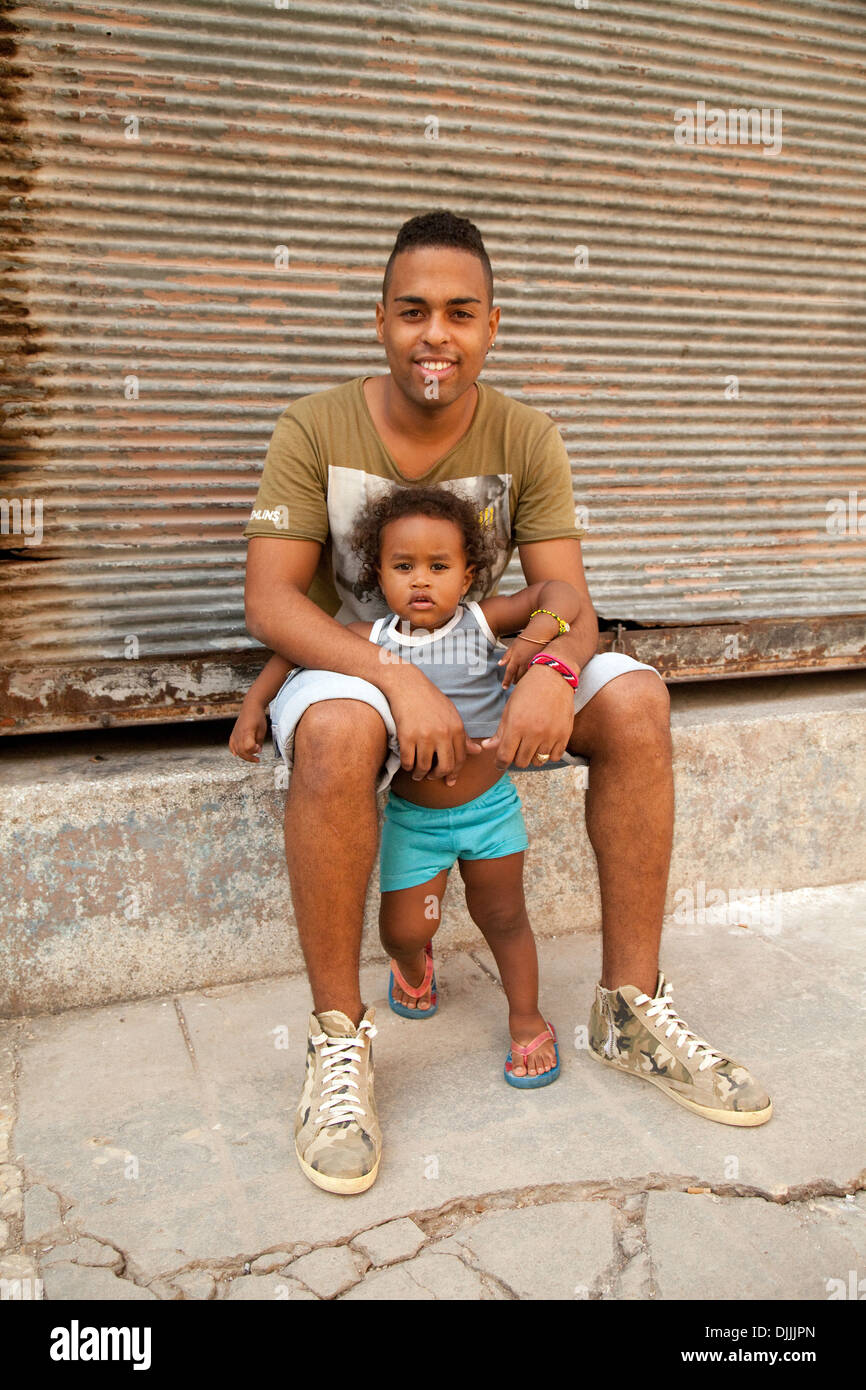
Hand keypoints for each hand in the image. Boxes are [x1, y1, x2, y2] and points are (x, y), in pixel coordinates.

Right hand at [229, 704, 267, 762]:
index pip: (248, 747)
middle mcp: (239, 734)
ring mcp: (235, 734)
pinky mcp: (233, 734)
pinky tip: (236, 754)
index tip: (259, 748)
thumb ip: (260, 742)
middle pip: (242, 751)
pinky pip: (231, 745)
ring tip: (251, 757)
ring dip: (244, 756)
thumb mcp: (262, 730)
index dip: (254, 750)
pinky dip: (233, 750)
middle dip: (250, 757)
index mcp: (247, 732)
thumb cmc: (258, 717)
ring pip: (237, 750)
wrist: (251, 707)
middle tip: (257, 759)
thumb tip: (258, 751)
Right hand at [384, 665, 482, 785]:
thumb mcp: (451, 714)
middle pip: (445, 767)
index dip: (455, 772)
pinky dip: (407, 767)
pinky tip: (408, 765)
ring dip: (420, 774)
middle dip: (438, 776)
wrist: (407, 685)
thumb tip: (477, 752)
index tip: (449, 780)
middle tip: (432, 776)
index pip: (460, 758)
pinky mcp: (406, 737)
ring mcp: (424, 736)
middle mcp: (442, 733)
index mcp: (456, 728)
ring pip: (424, 767)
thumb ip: (463, 735)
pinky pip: (408, 761)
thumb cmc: (430, 699)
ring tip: (417, 774)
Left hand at [482, 663, 575, 770]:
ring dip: (532, 756)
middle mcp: (534, 733)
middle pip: (521, 762)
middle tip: (517, 748)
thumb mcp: (509, 709)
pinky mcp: (564, 735)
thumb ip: (500, 731)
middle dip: (516, 758)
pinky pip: (554, 757)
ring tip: (531, 744)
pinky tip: (544, 744)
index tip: (500, 763)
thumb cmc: (528, 691)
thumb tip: (487, 747)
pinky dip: (548, 754)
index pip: (505, 757)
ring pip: (538, 761)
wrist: (553, 677)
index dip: (500, 763)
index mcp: (516, 725)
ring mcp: (551, 735)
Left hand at [497, 634, 545, 688]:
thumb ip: (506, 656)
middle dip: (514, 681)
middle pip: (517, 677)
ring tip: (519, 680)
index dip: (506, 681)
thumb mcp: (513, 646)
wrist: (539, 634)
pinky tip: (528, 675)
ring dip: (521, 679)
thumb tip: (500, 664)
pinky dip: (528, 675)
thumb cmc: (525, 638)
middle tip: (512, 683)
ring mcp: (531, 664)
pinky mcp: (538, 664)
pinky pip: (532, 673)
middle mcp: (523, 663)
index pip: (509, 673)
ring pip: (525, 676)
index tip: (504, 687)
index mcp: (516, 658)